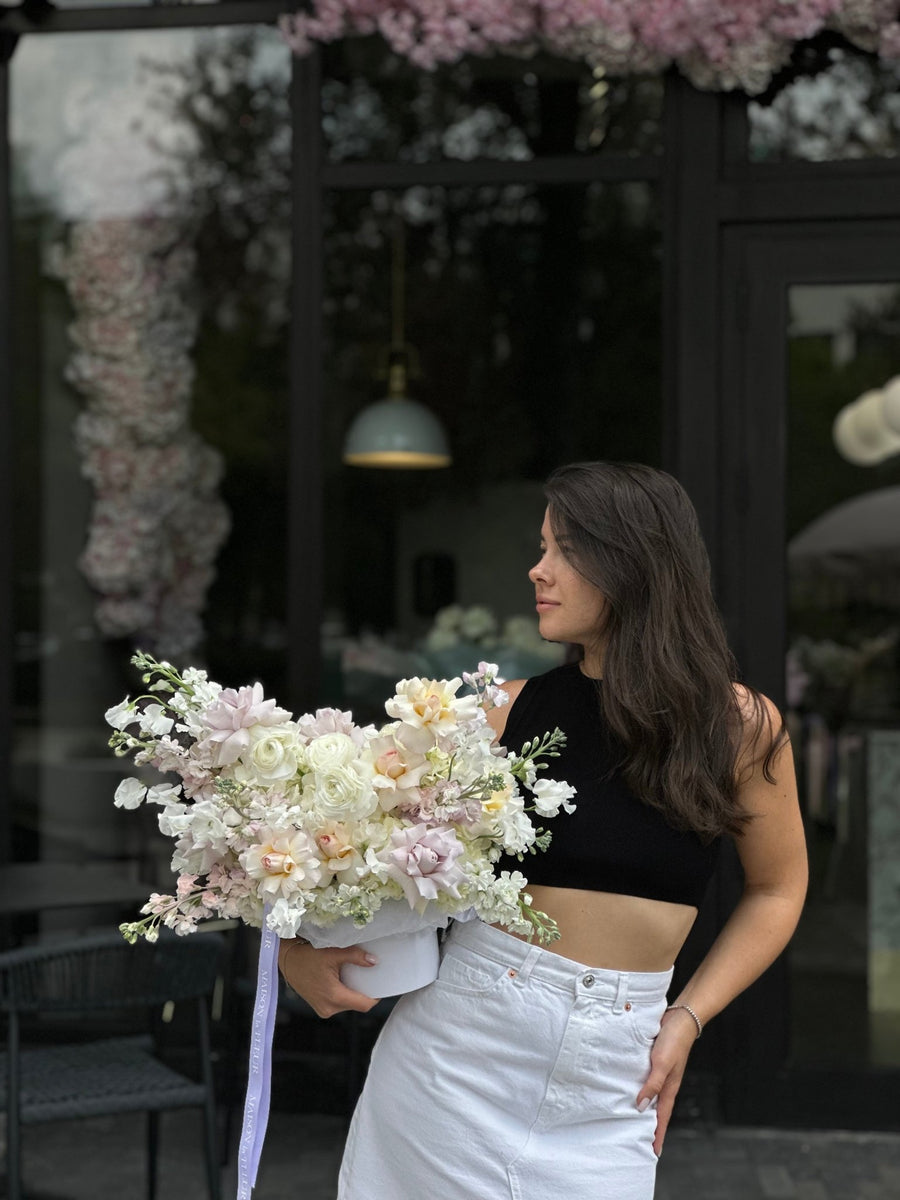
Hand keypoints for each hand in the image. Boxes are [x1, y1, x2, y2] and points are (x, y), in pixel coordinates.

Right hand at [278, 939, 379, 1017]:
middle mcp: (329, 1008)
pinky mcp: (319, 1006)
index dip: (376, 996)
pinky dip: (343, 993)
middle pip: (356, 1004)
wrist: (287, 959)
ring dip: (353, 992)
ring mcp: (323, 1009)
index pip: (364, 1004)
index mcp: (334, 996)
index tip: (381, 984)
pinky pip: (338, 1003)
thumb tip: (375, 961)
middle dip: (364, 992)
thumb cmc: (308, 954)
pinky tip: (342, 980)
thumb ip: (356, 957)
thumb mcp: (334, 952)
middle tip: (369, 976)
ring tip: (355, 976)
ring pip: (347, 1004)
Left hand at [635, 1006, 698, 1155]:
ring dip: (643, 1106)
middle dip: (650, 1126)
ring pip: (650, 1094)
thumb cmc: (674, 1040)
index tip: (653, 1152)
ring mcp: (660, 1072)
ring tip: (631, 1118)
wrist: (680, 1017)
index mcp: (670, 1087)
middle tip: (638, 1140)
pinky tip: (628, 1086)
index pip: (662, 1117)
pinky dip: (639, 1087)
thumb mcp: (663, 1064)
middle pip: (656, 1109)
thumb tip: (641, 1106)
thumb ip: (652, 1084)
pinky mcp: (654, 1061)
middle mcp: (665, 1082)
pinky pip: (645, 1079)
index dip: (657, 1134)